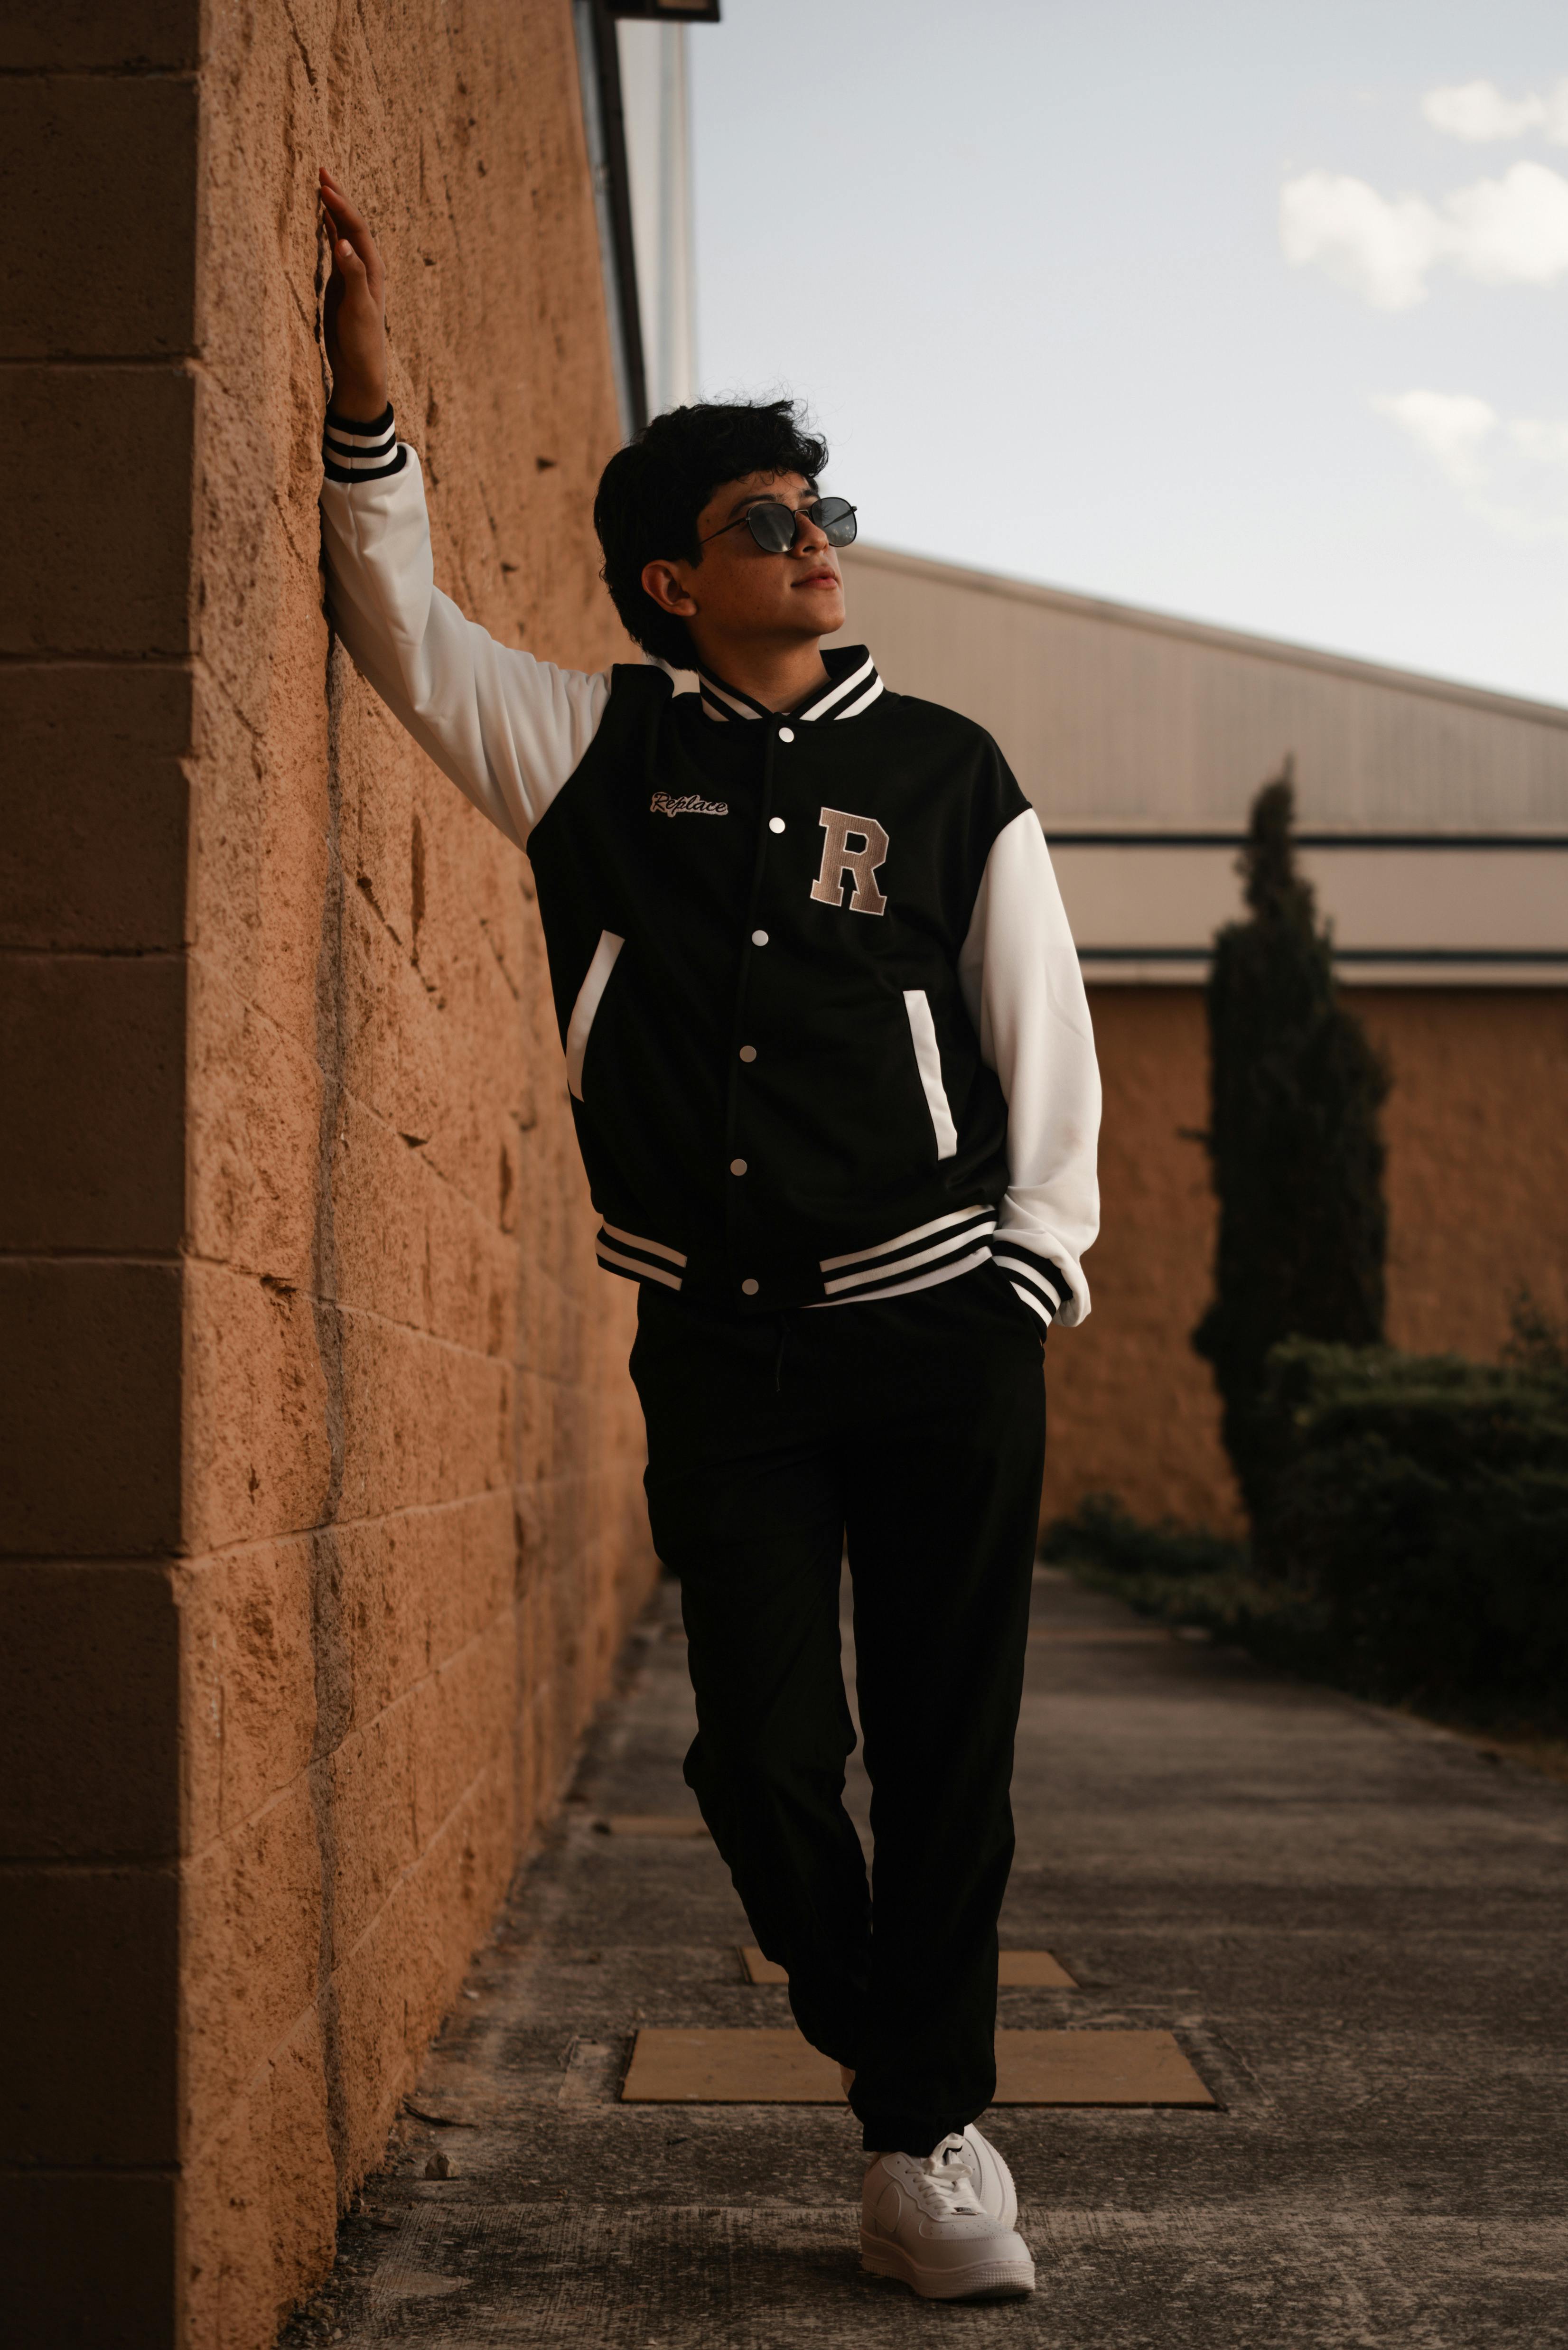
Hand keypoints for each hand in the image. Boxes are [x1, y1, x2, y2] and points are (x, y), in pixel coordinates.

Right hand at [319, 166, 388, 419]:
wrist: (360, 367)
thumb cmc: (362, 341)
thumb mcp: (358, 309)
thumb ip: (352, 275)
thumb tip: (342, 242)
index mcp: (372, 268)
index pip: (356, 228)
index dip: (341, 205)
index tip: (323, 184)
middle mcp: (365, 266)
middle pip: (352, 223)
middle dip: (339, 197)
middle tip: (322, 170)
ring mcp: (353, 273)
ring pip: (344, 232)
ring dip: (334, 209)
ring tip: (321, 185)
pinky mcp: (342, 283)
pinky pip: (337, 247)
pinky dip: (330, 228)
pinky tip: (323, 217)